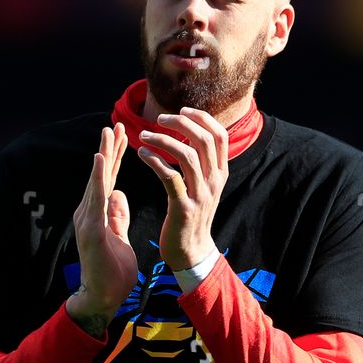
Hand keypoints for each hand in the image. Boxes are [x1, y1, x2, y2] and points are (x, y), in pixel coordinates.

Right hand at [70, 124, 136, 320]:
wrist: (103, 297)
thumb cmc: (111, 272)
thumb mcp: (118, 237)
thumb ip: (116, 216)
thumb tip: (118, 195)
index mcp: (97, 214)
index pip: (108, 181)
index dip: (114, 159)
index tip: (123, 137)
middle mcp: (89, 213)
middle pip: (101, 176)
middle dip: (109, 150)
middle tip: (116, 124)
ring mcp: (88, 220)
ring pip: (97, 182)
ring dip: (103, 156)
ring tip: (108, 133)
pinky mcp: (91, 230)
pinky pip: (96, 199)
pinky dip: (98, 178)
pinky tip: (102, 160)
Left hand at [135, 107, 228, 269]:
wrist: (191, 252)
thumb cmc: (191, 216)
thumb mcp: (205, 187)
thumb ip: (202, 164)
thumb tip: (193, 134)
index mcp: (220, 174)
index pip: (219, 136)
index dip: (202, 118)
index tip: (182, 110)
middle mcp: (214, 182)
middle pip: (203, 140)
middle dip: (180, 123)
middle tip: (159, 119)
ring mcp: (201, 195)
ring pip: (186, 155)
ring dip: (162, 140)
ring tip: (144, 135)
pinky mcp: (184, 208)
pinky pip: (170, 177)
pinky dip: (155, 160)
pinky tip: (142, 154)